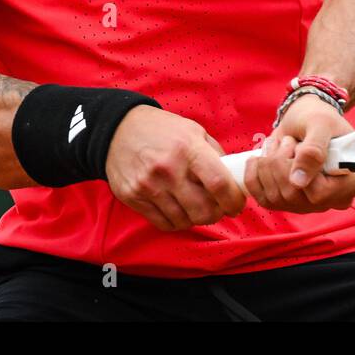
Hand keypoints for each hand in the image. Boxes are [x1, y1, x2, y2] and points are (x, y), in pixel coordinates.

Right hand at [106, 106, 248, 230]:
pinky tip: (179, 210)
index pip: (219, 184)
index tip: (237, 203)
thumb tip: (234, 178)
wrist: (118, 130)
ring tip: (197, 207)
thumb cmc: (161, 130)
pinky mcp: (134, 198)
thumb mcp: (193, 131)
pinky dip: (177, 222)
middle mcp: (168, 169)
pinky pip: (164, 224)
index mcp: (188, 149)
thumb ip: (214, 154)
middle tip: (218, 208)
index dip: (234, 200)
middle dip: (217, 214)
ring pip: (185, 221)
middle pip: (204, 210)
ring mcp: (149, 186)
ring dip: (196, 218)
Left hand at [244, 94, 354, 212]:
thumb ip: (313, 150)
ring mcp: (310, 204)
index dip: (303, 172)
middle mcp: (333, 199)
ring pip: (277, 197)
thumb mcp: (320, 124)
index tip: (298, 147)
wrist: (304, 119)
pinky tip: (261, 158)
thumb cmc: (319, 117)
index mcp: (352, 182)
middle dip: (281, 163)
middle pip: (294, 196)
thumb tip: (298, 181)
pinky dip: (255, 175)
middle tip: (288, 141)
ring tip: (279, 145)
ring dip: (269, 164)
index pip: (321, 193)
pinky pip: (263, 199)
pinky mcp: (288, 203)